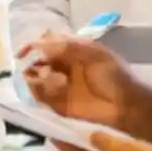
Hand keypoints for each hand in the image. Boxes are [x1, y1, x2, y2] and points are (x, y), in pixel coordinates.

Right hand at [19, 34, 141, 129]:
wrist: (125, 105)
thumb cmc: (113, 76)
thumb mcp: (94, 54)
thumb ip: (68, 47)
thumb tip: (41, 44)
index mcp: (73, 52)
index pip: (48, 44)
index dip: (35, 45)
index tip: (26, 51)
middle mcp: (64, 68)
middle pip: (39, 62)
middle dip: (32, 62)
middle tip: (32, 66)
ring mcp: (60, 87)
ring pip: (37, 80)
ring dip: (35, 77)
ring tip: (44, 78)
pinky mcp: (60, 106)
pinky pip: (42, 98)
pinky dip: (38, 92)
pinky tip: (46, 88)